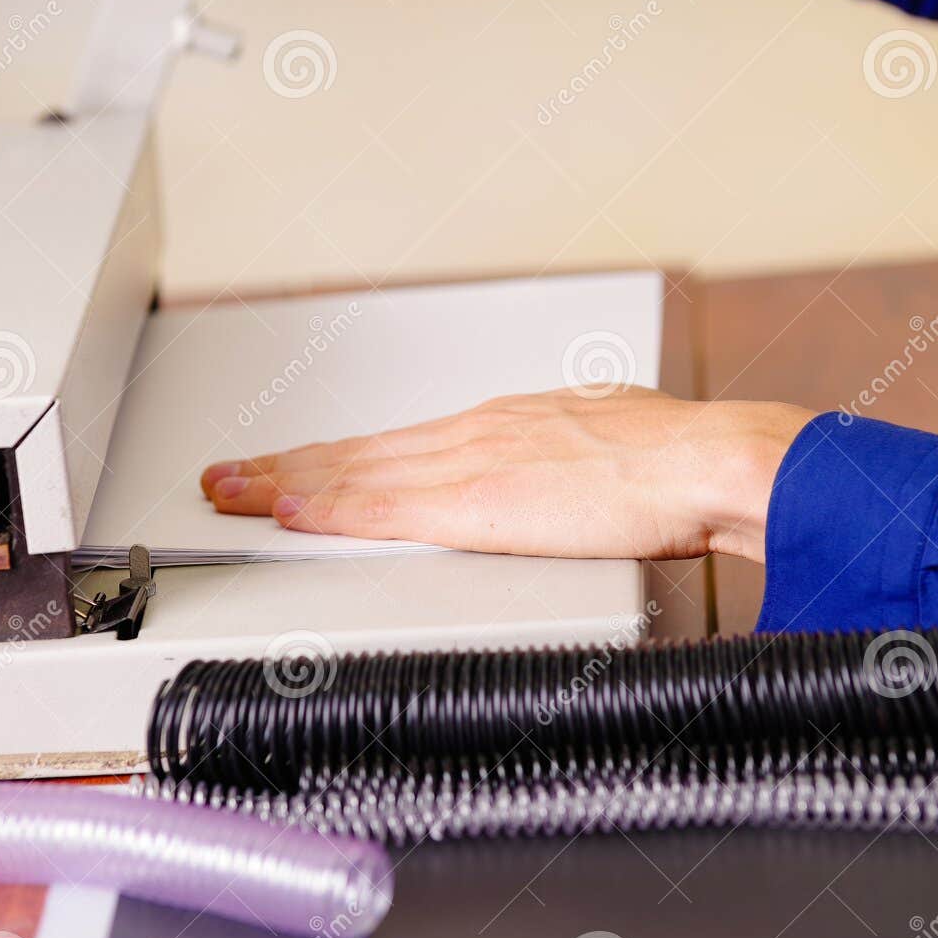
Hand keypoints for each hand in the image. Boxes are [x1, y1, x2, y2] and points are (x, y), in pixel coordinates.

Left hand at [200, 387, 813, 563]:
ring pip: (356, 469)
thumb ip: (565, 474)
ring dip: (288, 482)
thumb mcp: (606, 454)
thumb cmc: (677, 465)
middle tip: (229, 474)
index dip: (340, 460)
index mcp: (508, 425)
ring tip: (233, 491)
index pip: (401, 445)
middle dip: (290, 466)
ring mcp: (472, 459)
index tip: (297, 470)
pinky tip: (288, 511)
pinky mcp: (478, 499)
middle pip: (362, 451)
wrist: (709, 462)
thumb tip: (559, 489)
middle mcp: (477, 430)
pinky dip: (328, 505)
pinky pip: (382, 502)